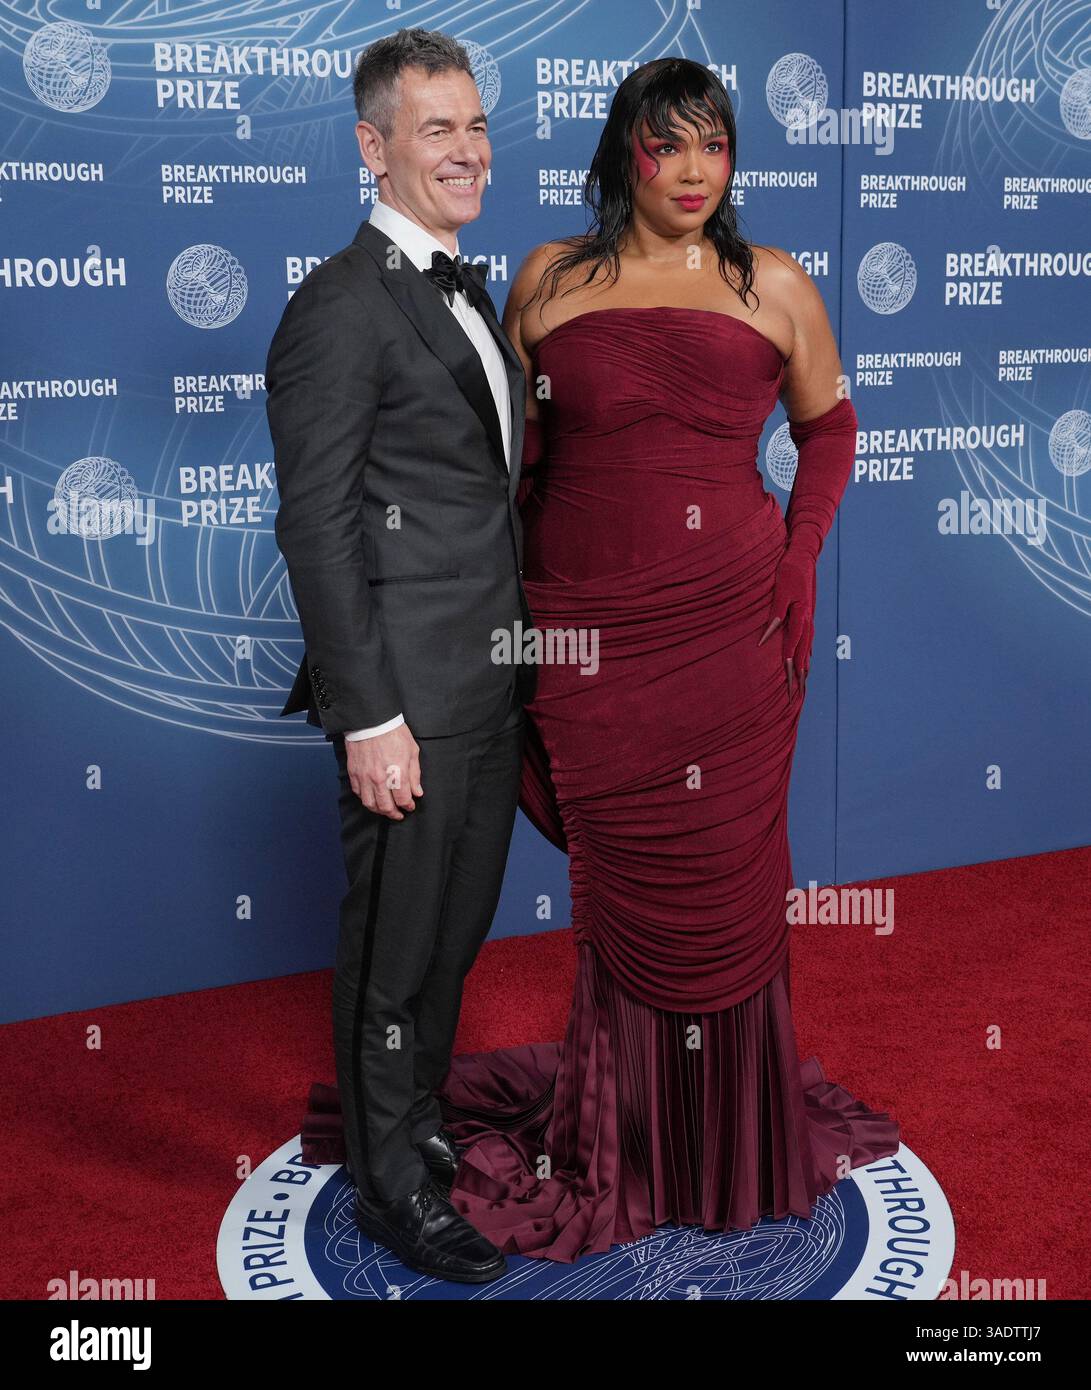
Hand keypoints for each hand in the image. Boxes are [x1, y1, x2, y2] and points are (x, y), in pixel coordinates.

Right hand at [345, 723, 422, 819]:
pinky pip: (358, 793)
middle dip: (394, 814)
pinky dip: (365, 799)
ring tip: (385, 809)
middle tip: (398, 814)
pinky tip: (372, 798)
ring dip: (379, 810)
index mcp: (397, 772)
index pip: (403, 799)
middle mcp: (379, 778)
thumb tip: (416, 792)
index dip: (408, 806)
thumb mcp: (412, 750)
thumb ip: (414, 774)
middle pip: (386, 806)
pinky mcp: (354, 773)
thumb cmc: (393, 732)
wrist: (371, 720)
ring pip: (370, 803)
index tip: (410, 806)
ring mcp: (365, 776)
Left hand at [758, 545, 815, 699]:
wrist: (804, 554)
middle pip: (804, 648)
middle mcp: (808, 617)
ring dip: (805, 663)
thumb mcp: (780, 590)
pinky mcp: (807, 612)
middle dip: (800, 669)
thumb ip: (775, 613)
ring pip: (808, 644)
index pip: (794, 642)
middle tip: (798, 689)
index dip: (790, 659)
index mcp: (802, 613)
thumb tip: (767, 636)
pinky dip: (807, 650)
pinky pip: (808, 636)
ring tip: (804, 680)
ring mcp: (809, 615)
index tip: (787, 676)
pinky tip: (806, 657)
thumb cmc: (790, 570)